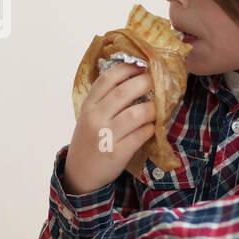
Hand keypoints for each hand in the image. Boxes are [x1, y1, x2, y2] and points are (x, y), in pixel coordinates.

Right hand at [62, 61, 155, 194]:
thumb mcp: (89, 116)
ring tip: (157, 107)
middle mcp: (95, 118)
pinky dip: (150, 129)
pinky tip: (152, 127)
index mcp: (88, 106)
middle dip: (145, 82)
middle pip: (124, 92)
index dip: (127, 68)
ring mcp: (106, 136)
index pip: (107, 79)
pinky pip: (141, 135)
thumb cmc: (89, 140)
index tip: (141, 65)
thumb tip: (135, 78)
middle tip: (157, 81)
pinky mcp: (118, 153)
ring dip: (152, 108)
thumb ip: (105, 99)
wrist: (81, 173)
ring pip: (136, 114)